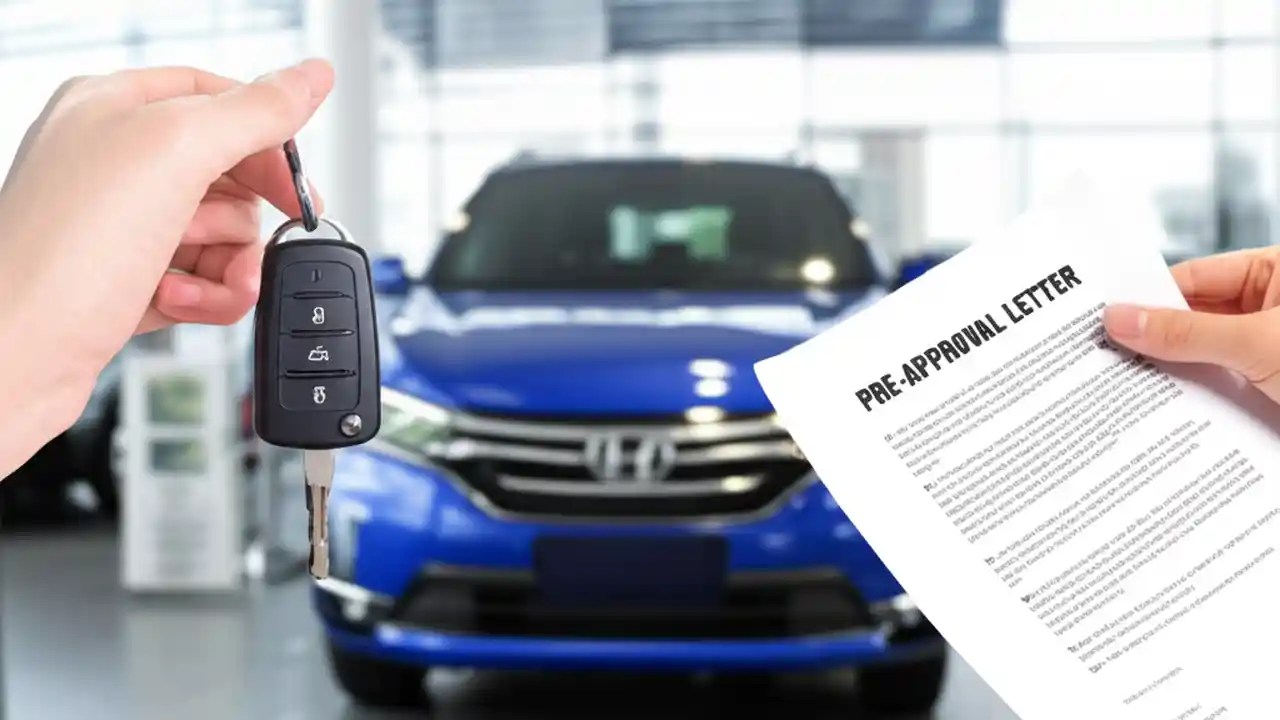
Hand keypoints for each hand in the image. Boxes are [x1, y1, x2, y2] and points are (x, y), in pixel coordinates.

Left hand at [0, 60, 332, 476]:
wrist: (14, 358)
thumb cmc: (64, 254)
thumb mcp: (175, 154)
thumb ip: (254, 112)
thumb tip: (312, 77)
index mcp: (113, 106)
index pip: (219, 97)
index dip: (268, 138)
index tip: (296, 180)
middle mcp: (115, 161)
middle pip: (232, 172)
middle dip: (246, 215)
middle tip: (251, 236)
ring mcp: (123, 225)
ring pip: (226, 233)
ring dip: (226, 265)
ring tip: (187, 277)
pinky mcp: (132, 281)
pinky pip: (206, 278)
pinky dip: (206, 296)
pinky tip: (173, 300)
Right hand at [1103, 248, 1279, 402]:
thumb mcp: (1256, 342)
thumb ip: (1188, 332)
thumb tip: (1123, 320)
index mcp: (1274, 272)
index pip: (1195, 277)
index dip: (1150, 296)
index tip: (1110, 317)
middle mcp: (1270, 305)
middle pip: (1194, 316)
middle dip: (1155, 336)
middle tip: (1108, 350)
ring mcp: (1267, 346)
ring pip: (1204, 352)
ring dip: (1173, 370)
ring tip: (1127, 380)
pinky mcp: (1268, 383)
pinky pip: (1220, 383)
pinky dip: (1196, 394)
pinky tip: (1165, 404)